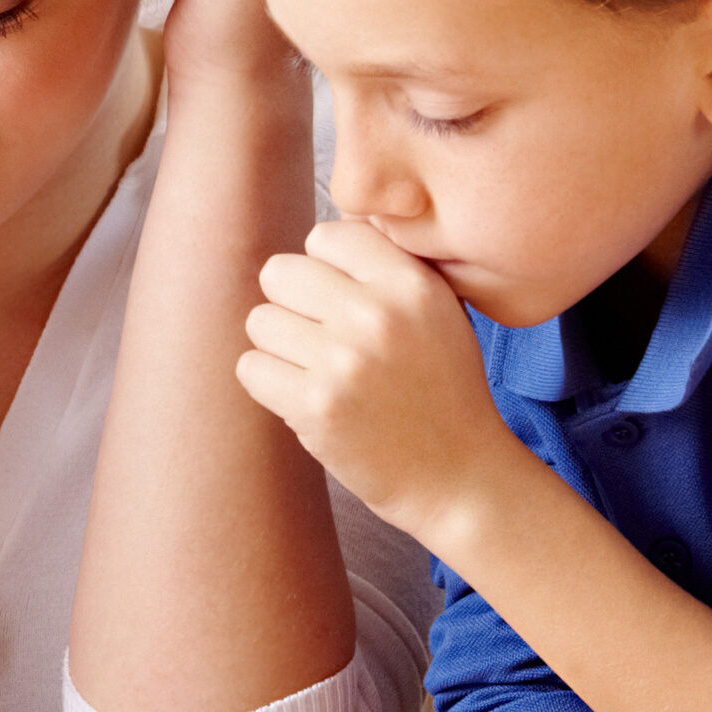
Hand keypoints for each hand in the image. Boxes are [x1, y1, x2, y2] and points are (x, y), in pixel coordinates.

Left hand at [239, 218, 525, 521]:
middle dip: (292, 305)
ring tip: (319, 373)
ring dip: (279, 348)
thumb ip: (388, 267)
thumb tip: (323, 233)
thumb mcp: (440, 312)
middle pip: (279, 273)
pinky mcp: (316, 407)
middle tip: (322, 340)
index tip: (343, 303)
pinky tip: (306, 399)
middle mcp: (377, 315)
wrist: (460, 478)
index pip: (325, 235)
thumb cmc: (442, 391)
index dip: (325, 269)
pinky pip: (251, 367)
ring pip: (260, 321)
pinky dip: (269, 384)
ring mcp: (344, 361)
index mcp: (411, 284)